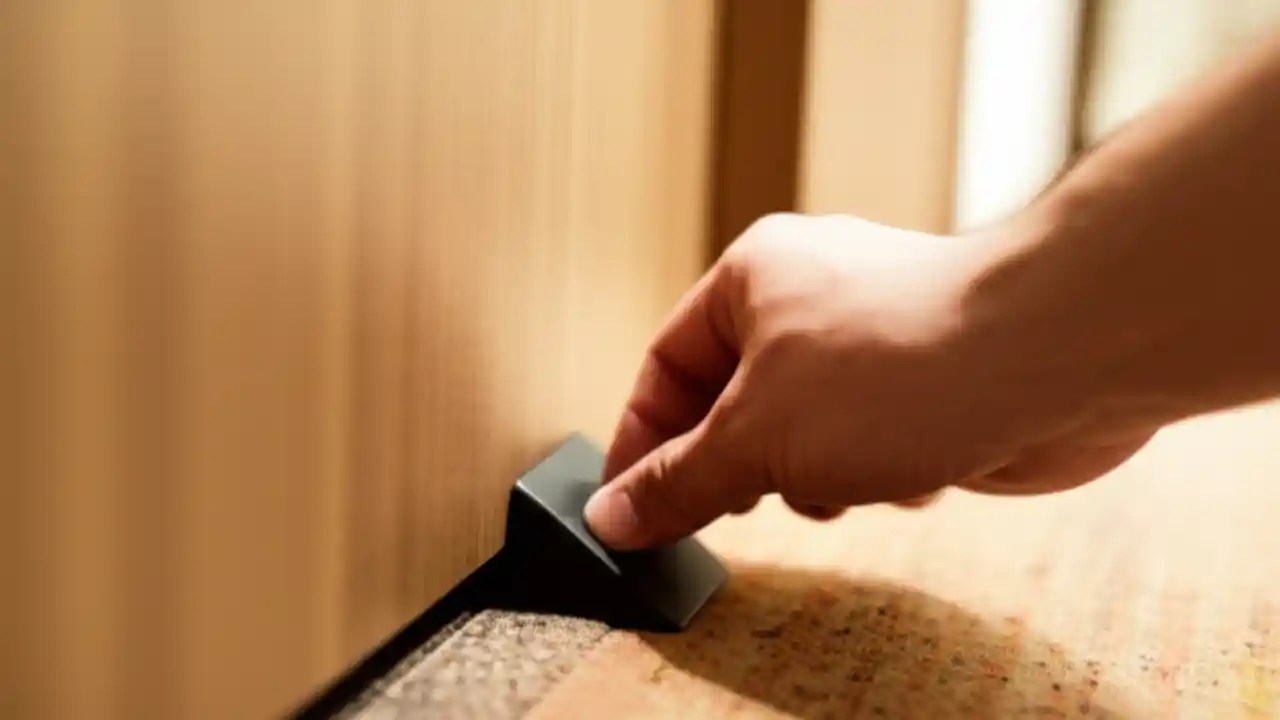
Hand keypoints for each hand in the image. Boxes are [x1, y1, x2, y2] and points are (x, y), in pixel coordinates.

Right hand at [584, 214, 1155, 548]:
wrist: (1053, 360)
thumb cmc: (902, 366)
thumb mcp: (757, 437)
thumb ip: (678, 482)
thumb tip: (613, 516)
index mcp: (753, 278)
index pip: (665, 364)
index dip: (640, 440)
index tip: (628, 508)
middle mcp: (811, 298)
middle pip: (734, 403)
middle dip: (742, 465)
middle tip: (739, 504)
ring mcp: (874, 339)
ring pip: (802, 434)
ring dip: (816, 476)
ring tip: (845, 477)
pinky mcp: (928, 382)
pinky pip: (868, 444)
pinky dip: (879, 473)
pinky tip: (911, 472)